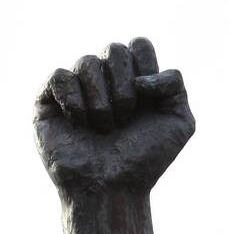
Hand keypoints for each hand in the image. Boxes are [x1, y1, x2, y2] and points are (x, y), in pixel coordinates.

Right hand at [34, 38, 194, 195]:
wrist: (113, 188)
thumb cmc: (144, 160)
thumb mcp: (180, 123)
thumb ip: (176, 85)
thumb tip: (141, 76)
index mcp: (135, 80)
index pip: (139, 45)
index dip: (146, 70)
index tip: (147, 102)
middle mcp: (105, 80)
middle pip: (115, 49)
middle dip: (125, 90)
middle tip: (124, 121)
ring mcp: (77, 87)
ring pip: (87, 61)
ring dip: (102, 103)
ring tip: (103, 130)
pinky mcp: (50, 98)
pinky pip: (60, 76)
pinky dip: (75, 102)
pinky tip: (79, 125)